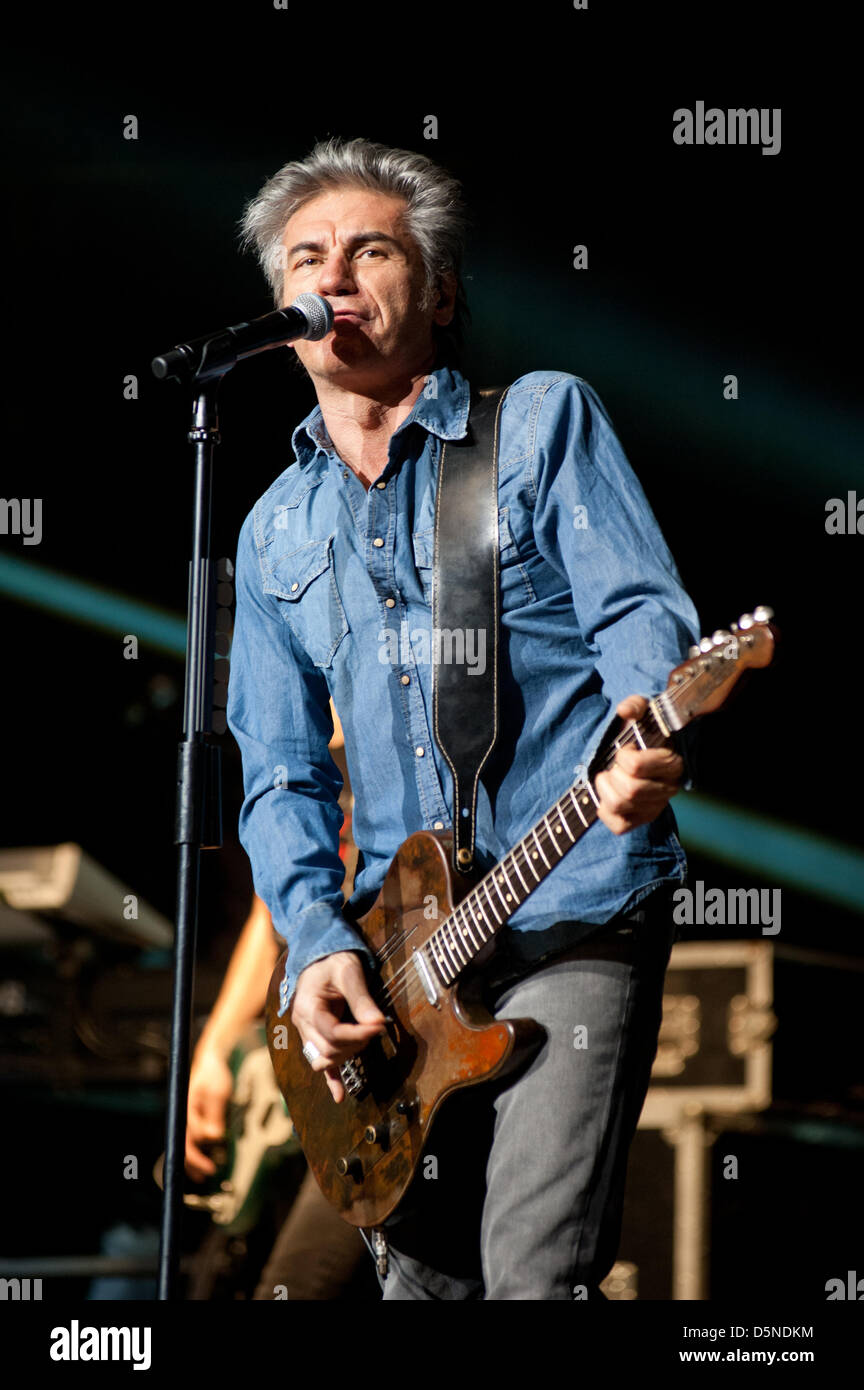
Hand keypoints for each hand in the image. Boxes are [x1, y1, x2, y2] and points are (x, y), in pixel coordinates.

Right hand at [184, 1047, 232, 1180]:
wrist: (211, 1061)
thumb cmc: (213, 1074)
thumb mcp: (218, 1092)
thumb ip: (214, 1114)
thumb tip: (213, 1137)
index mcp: (186, 1109)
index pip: (188, 1139)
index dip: (196, 1156)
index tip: (208, 1167)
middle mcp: (183, 1115)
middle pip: (183, 1145)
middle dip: (194, 1163)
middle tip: (209, 1173)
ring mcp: (187, 1118)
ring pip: (185, 1145)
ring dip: (193, 1162)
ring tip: (204, 1176)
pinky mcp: (193, 1120)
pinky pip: (191, 1140)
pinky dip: (195, 1153)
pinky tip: (202, 1163)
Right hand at [290, 950, 387, 1104]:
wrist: (320, 955)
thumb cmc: (334, 960)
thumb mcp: (349, 972)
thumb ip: (361, 999)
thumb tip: (377, 1023)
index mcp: (308, 1007)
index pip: (332, 1032)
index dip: (357, 1034)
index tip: (378, 1027)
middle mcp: (303, 1023)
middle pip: (329, 1049)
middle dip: (356, 1042)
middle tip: (376, 1028)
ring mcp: (306, 1033)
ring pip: (326, 1058)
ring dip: (348, 1053)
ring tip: (366, 1037)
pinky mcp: (314, 1038)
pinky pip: (321, 1063)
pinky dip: (331, 1079)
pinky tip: (340, 1096)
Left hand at [593, 695, 682, 834]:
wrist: (638, 753)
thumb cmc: (639, 734)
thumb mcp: (638, 714)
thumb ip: (635, 706)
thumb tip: (626, 710)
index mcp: (672, 763)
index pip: (637, 767)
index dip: (624, 757)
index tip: (626, 750)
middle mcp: (668, 789)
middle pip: (630, 791)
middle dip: (613, 775)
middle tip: (614, 766)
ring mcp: (655, 807)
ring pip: (621, 806)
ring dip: (605, 790)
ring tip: (608, 778)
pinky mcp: (641, 821)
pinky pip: (619, 826)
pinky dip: (606, 812)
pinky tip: (607, 797)